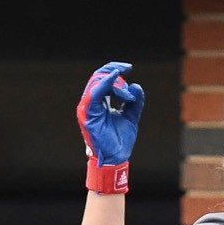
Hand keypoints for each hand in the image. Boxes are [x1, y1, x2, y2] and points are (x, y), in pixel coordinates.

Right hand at [75, 61, 145, 192]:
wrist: (117, 157)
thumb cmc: (120, 138)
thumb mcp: (131, 116)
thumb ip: (134, 102)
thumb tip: (136, 85)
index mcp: (99, 102)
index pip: (102, 79)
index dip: (115, 70)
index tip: (129, 67)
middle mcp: (91, 102)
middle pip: (97, 77)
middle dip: (113, 69)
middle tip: (128, 68)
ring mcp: (87, 107)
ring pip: (96, 83)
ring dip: (114, 81)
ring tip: (128, 93)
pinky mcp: (88, 114)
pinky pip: (95, 93)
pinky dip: (105, 84)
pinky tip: (115, 78)